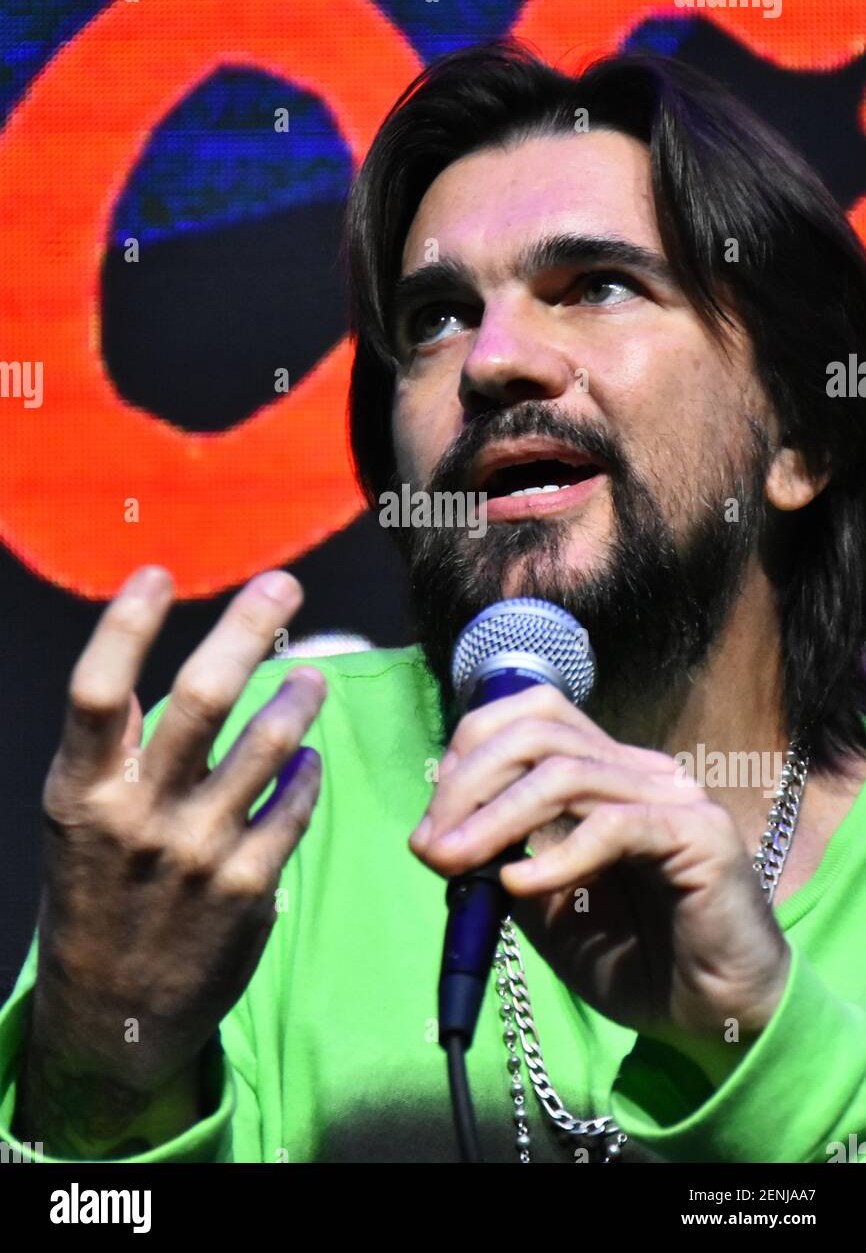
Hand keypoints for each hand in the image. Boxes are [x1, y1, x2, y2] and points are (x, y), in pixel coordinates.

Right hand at [31, 564, 325, 1100]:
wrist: (114, 1014)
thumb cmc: (97, 895)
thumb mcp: (77, 822)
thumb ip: (112, 752)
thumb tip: (157, 665)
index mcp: (82, 791)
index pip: (97, 689)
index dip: (126, 624)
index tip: (157, 572)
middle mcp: (138, 814)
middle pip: (201, 696)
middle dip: (246, 627)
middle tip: (281, 584)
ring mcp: (198, 850)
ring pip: (267, 743)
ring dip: (298, 698)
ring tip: (311, 677)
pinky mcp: (249, 885)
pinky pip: (294, 805)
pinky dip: (305, 773)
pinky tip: (306, 760)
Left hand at [409, 685, 790, 1048]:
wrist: (716, 1019)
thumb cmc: (636, 960)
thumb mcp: (548, 908)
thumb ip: (505, 861)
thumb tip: (442, 838)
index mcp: (606, 773)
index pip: (534, 717)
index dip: (471, 753)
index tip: (431, 822)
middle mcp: (640, 771)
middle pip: (541, 730)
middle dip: (469, 781)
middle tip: (430, 844)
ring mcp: (674, 796)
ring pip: (567, 773)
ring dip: (496, 817)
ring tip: (455, 862)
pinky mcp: (700, 835)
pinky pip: (613, 826)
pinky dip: (557, 854)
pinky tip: (519, 884)